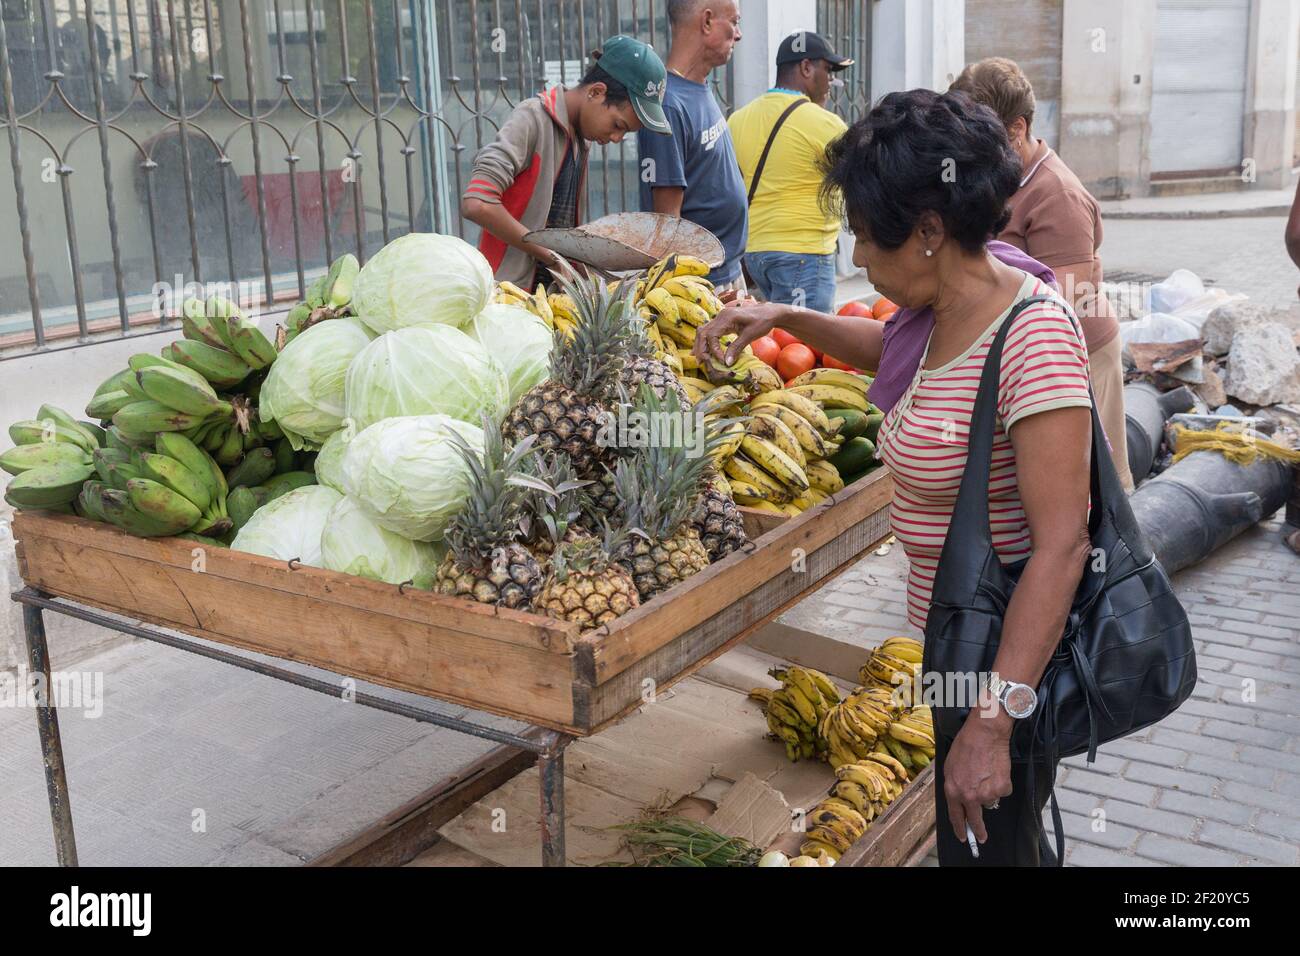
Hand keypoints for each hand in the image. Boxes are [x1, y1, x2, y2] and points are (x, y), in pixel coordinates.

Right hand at [693, 299, 785, 365]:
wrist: (770, 313)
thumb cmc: (762, 322)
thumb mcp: (750, 336)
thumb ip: (737, 348)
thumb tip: (726, 363)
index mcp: (727, 317)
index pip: (712, 335)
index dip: (714, 350)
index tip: (721, 361)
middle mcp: (721, 315)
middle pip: (703, 332)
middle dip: (701, 348)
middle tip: (701, 362)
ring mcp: (721, 317)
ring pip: (704, 331)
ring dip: (701, 345)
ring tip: (700, 358)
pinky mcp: (723, 321)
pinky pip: (710, 330)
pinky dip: (706, 341)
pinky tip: (706, 351)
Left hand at [942, 712, 1013, 846]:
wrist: (985, 734)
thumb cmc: (966, 745)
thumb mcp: (949, 766)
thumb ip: (954, 786)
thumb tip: (960, 798)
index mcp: (952, 790)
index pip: (955, 815)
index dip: (959, 828)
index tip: (963, 837)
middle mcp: (969, 796)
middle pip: (974, 819)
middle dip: (978, 831)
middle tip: (981, 838)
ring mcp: (987, 794)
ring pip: (990, 801)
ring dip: (989, 792)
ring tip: (986, 773)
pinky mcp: (1002, 788)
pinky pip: (1002, 791)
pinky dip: (1000, 784)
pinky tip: (995, 769)